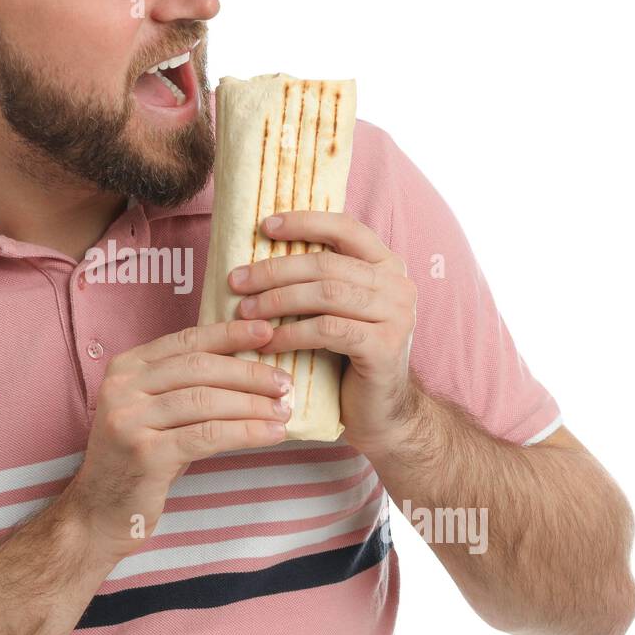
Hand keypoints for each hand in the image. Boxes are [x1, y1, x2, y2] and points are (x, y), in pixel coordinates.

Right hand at [60, 319, 293, 564]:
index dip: (229, 334)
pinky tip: (272, 434)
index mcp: (126, 367)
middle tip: (284, 383)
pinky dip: (247, 432)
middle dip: (249, 373)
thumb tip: (251, 368)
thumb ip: (187, 386)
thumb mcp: (155, 412)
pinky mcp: (146, 454)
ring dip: (253, 405)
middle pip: (199, 368)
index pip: (186, 341)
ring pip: (206, 401)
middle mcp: (123, 388)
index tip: (267, 332)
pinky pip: (208, 435)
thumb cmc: (140, 459)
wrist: (100, 511)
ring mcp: (130, 420)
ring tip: (284, 410)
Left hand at [227, 211, 419, 455]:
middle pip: (326, 264)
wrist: (381, 412)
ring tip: (245, 312)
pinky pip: (328, 330)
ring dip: (278, 301)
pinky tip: (267, 342)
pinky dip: (292, 334)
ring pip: (325, 294)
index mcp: (386, 265)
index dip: (304, 222)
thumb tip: (259, 254)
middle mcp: (398, 284)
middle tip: (237, 281)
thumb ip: (318, 281)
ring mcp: (397, 315)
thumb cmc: (347, 358)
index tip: (264, 226)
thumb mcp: (336, 310)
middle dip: (275, 270)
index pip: (345, 227)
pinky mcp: (385, 346)